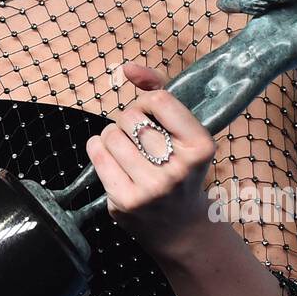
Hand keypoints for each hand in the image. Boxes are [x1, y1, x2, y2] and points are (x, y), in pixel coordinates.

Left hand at [85, 62, 216, 260]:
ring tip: (127, 151)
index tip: (151, 116)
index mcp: (200, 146)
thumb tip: (127, 68)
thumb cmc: (179, 167)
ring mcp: (150, 188)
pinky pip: (96, 153)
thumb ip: (158, 91)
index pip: (159, 100)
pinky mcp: (124, 201)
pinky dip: (98, 148)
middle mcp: (178, 169)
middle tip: (140, 139)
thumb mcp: (184, 131)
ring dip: (112, 136)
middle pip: (130, 117)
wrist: (181, 228)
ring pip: (110, 134)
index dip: (147, 103)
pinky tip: (111, 158)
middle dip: (129, 121)